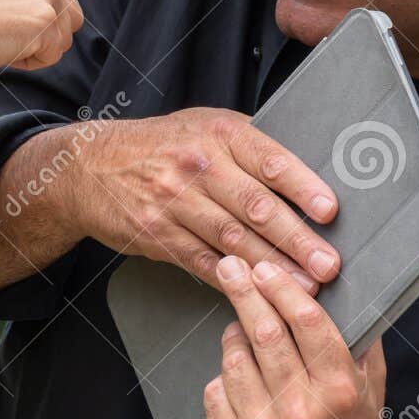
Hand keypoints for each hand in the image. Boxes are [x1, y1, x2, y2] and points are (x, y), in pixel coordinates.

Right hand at [33, 108, 339, 292]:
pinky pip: (203, 261)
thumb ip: (250, 146)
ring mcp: (174, 202)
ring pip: (233, 239)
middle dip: (296, 239)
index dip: (302, 186)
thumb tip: (308, 175)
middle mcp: (197, 166)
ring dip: (273, 267)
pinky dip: (233, 279)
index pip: (268, 160)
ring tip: (305, 288)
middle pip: (255, 206)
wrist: (89, 165)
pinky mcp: (158, 234)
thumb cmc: (161, 145)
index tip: (329, 211)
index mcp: (218, 134)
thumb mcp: (204, 126)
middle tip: (328, 264)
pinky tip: (258, 292)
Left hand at [204, 256, 404, 418]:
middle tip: (231, 266)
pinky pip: (216, 392)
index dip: (281, 288)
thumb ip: (357, 340)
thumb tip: (336, 286)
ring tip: (241, 329)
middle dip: (244, 292)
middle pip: (265, 333)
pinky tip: (239, 379)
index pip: (307, 322)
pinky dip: (225, 378)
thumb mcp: (370, 388)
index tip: (265, 267)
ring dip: (233, 336)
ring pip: (234, 360)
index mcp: (340, 392)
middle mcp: (301, 414)